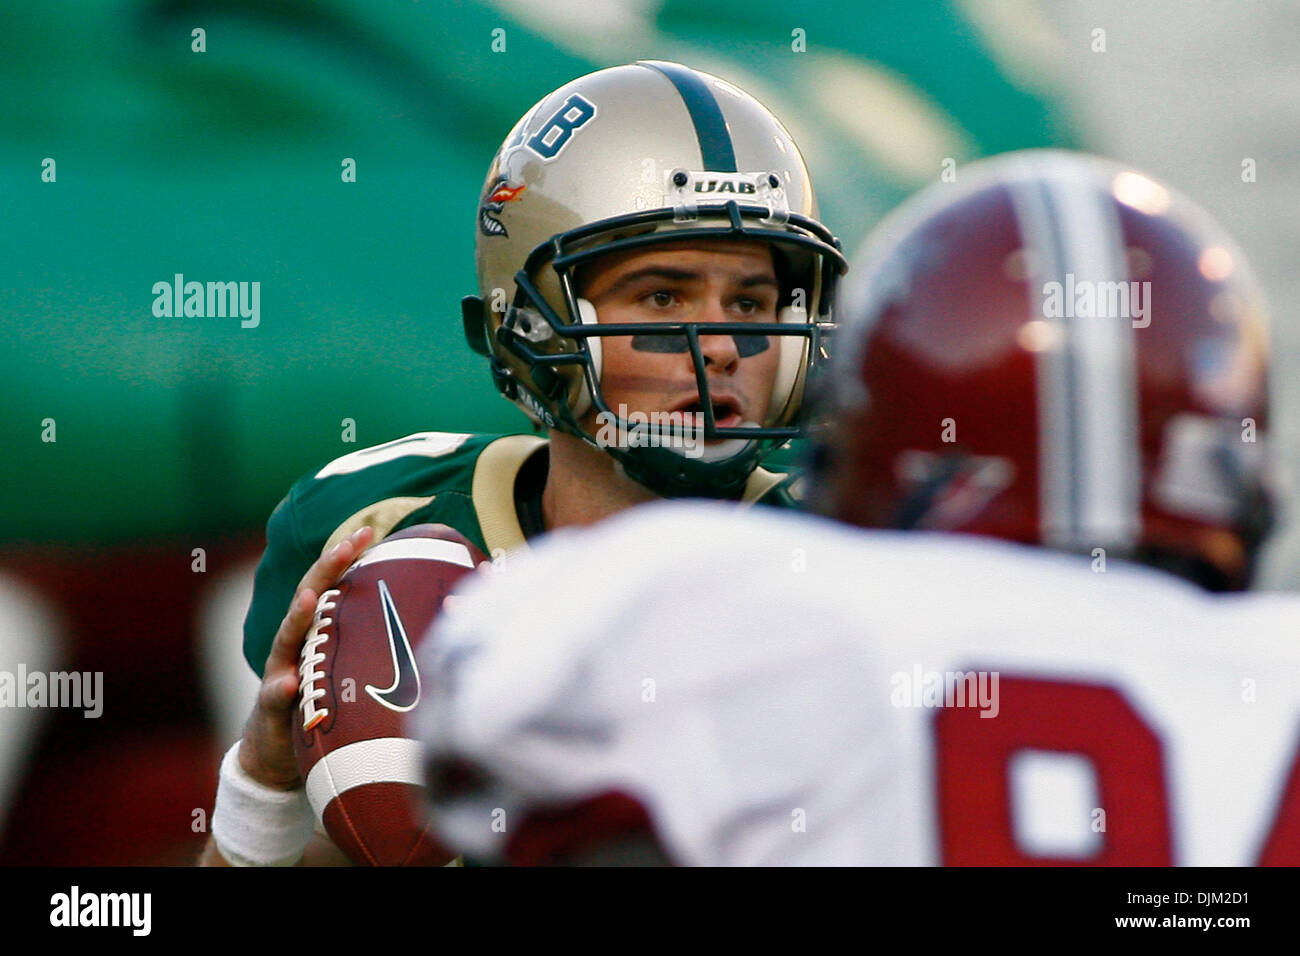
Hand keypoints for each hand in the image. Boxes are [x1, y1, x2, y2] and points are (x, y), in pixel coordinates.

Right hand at [237, 525, 374, 789]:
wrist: (275, 753)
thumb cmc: (321, 704)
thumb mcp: (346, 670)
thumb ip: (370, 647)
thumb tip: (422, 624)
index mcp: (315, 632)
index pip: (330, 586)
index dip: (345, 558)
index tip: (368, 532)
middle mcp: (295, 645)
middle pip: (307, 598)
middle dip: (326, 569)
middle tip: (346, 544)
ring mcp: (280, 672)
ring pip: (286, 640)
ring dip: (298, 618)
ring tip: (310, 599)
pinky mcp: (270, 707)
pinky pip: (275, 697)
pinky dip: (282, 688)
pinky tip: (290, 683)